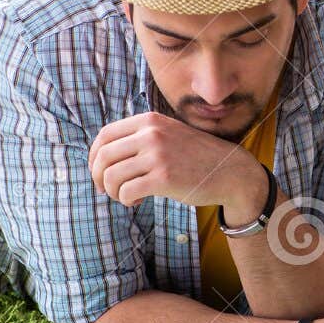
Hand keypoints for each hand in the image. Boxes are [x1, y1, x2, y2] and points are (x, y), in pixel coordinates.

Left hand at [88, 111, 265, 215]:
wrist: (230, 171)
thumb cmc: (196, 157)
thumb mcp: (168, 133)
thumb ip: (141, 136)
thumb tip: (103, 155)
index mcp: (149, 120)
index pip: (105, 135)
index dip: (93, 157)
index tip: (98, 172)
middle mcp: (151, 134)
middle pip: (104, 156)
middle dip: (98, 177)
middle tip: (105, 190)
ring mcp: (157, 155)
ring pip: (112, 176)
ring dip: (113, 191)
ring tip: (125, 196)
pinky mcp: (164, 178)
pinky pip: (127, 192)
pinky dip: (126, 200)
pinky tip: (137, 201)